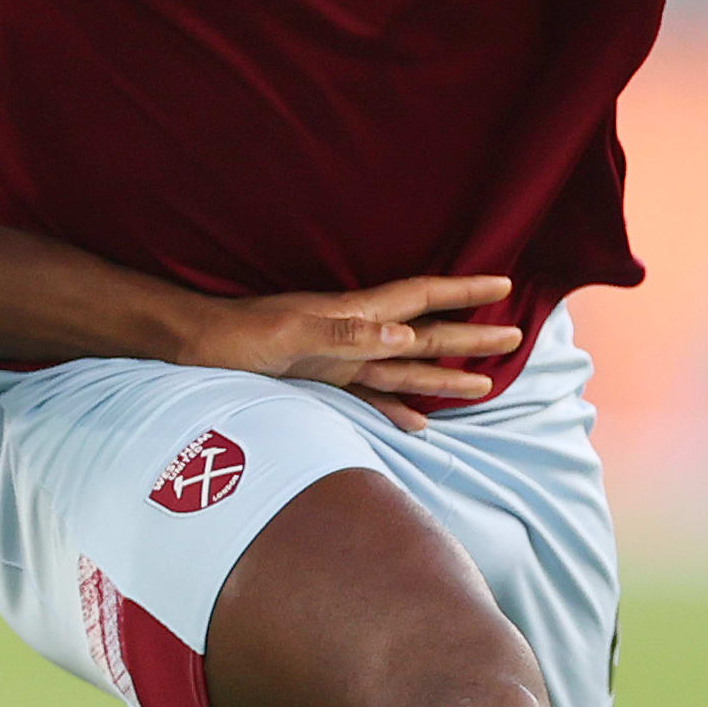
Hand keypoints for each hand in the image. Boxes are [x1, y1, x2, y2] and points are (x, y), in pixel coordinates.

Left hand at [179, 274, 522, 430]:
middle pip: (425, 334)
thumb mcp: (287, 336)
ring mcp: (338, 360)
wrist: (191, 348)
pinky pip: (373, 396)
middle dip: (469, 336)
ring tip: (483, 386)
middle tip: (516, 339)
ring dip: (444, 374)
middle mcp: (353, 334)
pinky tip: (418, 423)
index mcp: (352, 315)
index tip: (506, 283)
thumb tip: (405, 334)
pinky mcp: (320, 382)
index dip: (463, 292)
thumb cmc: (234, 339)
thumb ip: (345, 333)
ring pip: (407, 366)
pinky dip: (400, 407)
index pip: (420, 298)